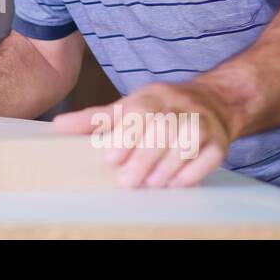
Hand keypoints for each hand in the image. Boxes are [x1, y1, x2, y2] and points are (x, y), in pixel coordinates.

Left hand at [52, 81, 234, 187]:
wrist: (213, 100)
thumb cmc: (160, 108)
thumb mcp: (127, 106)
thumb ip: (96, 119)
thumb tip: (58, 125)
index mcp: (154, 95)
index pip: (140, 110)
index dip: (126, 133)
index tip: (110, 158)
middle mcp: (180, 105)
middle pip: (163, 128)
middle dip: (144, 156)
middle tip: (127, 181)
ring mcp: (202, 122)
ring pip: (187, 142)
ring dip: (167, 166)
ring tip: (150, 185)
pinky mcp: (220, 141)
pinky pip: (210, 156)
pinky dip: (192, 172)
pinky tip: (175, 184)